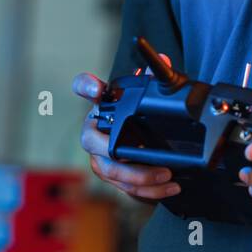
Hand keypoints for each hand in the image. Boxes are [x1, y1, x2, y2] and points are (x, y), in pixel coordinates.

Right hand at [72, 70, 180, 202]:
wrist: (137, 146)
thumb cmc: (136, 118)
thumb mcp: (147, 100)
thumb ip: (153, 81)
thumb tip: (164, 61)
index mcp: (99, 105)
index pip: (83, 86)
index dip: (86, 86)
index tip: (97, 88)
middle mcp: (92, 130)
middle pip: (94, 143)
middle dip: (123, 156)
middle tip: (153, 160)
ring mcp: (98, 156)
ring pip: (112, 172)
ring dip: (142, 179)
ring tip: (167, 177)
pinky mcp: (110, 177)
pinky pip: (125, 187)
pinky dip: (148, 190)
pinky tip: (168, 188)